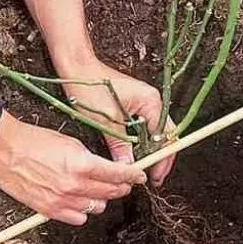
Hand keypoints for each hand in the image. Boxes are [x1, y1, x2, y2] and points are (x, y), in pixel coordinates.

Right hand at [0, 112, 146, 224]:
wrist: (4, 148)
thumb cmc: (33, 140)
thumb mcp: (70, 142)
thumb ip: (90, 159)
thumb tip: (106, 168)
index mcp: (82, 164)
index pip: (119, 174)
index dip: (133, 175)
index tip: (139, 175)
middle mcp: (75, 185)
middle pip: (111, 192)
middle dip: (122, 186)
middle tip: (123, 182)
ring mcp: (62, 200)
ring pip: (97, 207)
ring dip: (102, 199)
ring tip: (99, 190)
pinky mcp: (48, 210)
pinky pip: (78, 218)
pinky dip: (83, 211)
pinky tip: (81, 201)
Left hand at [58, 57, 175, 186]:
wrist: (76, 67)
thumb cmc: (90, 87)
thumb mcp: (107, 122)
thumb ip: (121, 146)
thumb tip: (129, 166)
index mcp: (151, 102)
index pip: (166, 136)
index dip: (163, 158)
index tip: (156, 175)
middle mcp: (151, 100)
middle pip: (164, 135)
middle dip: (159, 156)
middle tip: (152, 176)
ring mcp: (143, 101)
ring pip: (153, 132)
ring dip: (149, 150)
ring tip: (142, 168)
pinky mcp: (132, 104)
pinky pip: (143, 127)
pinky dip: (140, 141)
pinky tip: (134, 153)